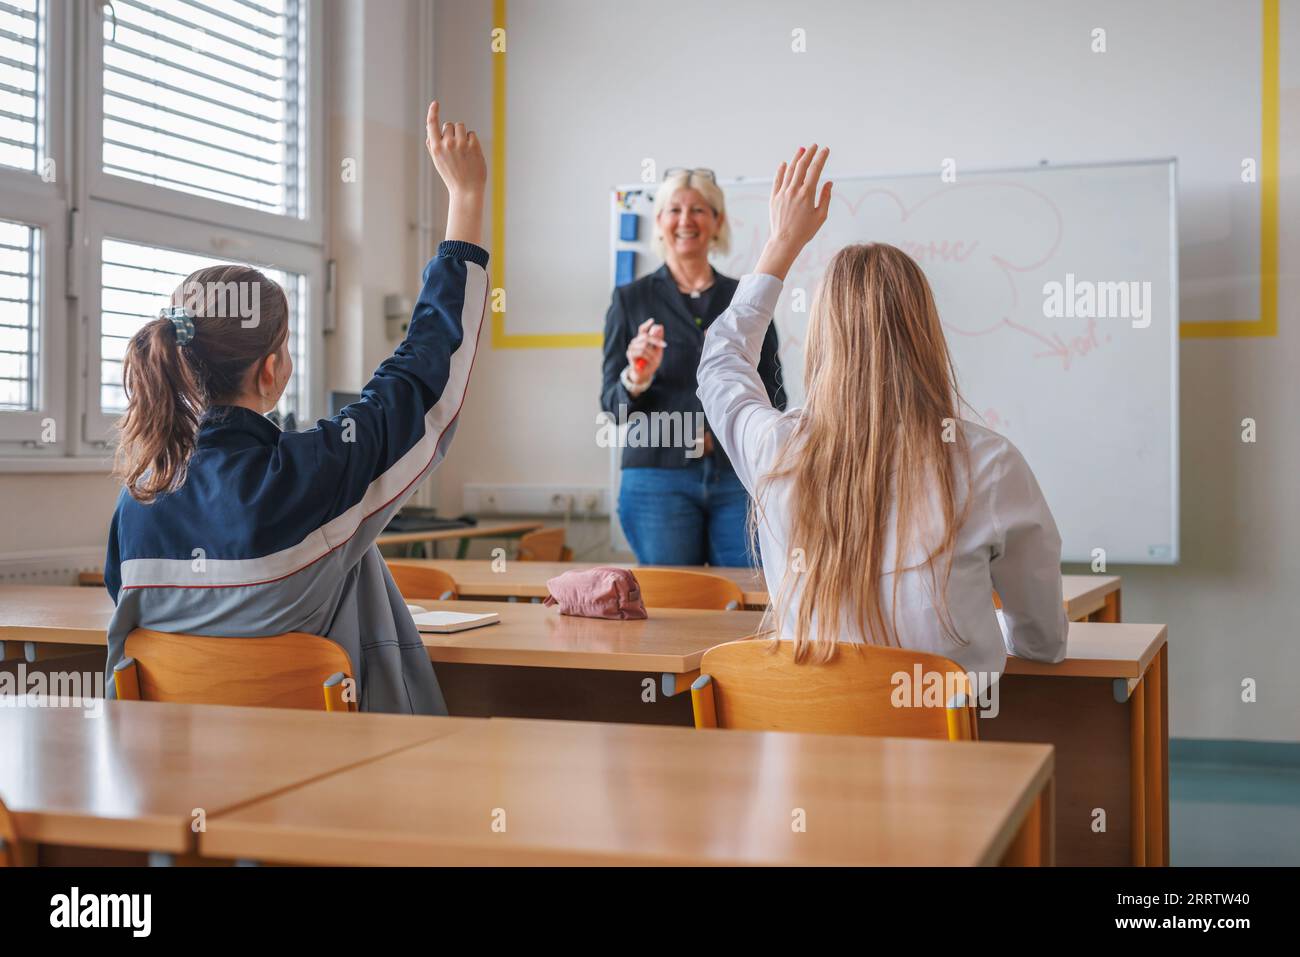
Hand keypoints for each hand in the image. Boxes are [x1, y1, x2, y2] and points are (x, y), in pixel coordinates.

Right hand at [425, 100, 485, 243]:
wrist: (467, 191)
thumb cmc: (451, 176)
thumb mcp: (438, 162)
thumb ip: (433, 146)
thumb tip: (429, 131)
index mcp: (436, 147)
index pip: (432, 124)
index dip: (433, 112)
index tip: (435, 103)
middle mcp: (447, 144)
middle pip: (449, 125)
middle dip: (452, 132)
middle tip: (455, 147)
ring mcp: (461, 144)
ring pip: (461, 126)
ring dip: (463, 134)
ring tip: (463, 150)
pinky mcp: (474, 146)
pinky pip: (472, 134)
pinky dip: (472, 141)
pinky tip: (471, 154)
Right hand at [626, 319, 665, 381]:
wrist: (645, 374)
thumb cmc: (651, 362)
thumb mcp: (658, 351)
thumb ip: (658, 340)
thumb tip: (660, 327)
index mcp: (641, 340)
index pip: (642, 330)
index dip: (647, 325)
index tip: (653, 321)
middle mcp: (635, 342)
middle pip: (645, 336)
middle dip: (656, 340)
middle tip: (664, 345)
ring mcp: (631, 348)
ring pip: (644, 345)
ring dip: (652, 353)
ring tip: (655, 359)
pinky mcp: (630, 354)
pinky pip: (641, 352)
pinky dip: (648, 357)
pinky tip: (649, 361)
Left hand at [755, 144, 831, 280]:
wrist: (784, 241)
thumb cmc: (805, 231)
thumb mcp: (821, 216)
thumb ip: (825, 197)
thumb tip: (829, 182)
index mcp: (807, 194)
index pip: (815, 169)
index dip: (821, 157)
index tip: (825, 150)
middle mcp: (794, 190)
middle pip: (801, 166)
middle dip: (809, 153)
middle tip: (814, 146)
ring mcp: (782, 193)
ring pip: (789, 170)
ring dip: (796, 158)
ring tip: (801, 150)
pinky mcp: (774, 198)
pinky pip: (777, 180)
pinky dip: (781, 170)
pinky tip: (784, 163)